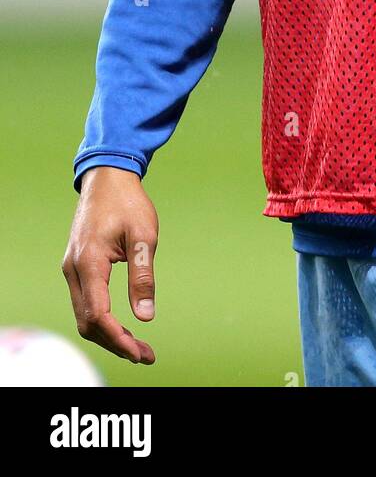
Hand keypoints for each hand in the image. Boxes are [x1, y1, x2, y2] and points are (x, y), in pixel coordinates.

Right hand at [62, 166, 157, 364]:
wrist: (107, 177)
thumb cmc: (128, 202)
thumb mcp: (143, 236)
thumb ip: (142, 276)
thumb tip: (146, 316)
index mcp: (89, 262)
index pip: (98, 315)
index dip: (117, 338)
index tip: (140, 352)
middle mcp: (74, 269)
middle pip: (87, 322)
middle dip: (114, 342)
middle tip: (145, 354)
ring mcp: (72, 269)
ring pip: (84, 315)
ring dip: (108, 334)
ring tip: (138, 345)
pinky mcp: (77, 267)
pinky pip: (85, 302)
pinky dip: (102, 319)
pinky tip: (123, 325)